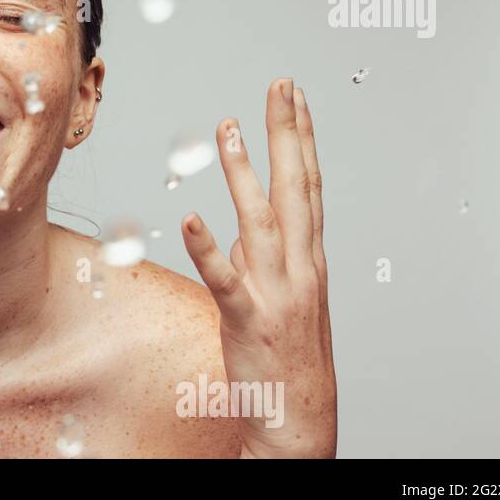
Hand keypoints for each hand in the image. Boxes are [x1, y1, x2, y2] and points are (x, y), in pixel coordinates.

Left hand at [181, 78, 335, 457]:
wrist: (300, 413)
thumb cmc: (288, 353)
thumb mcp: (281, 294)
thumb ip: (263, 257)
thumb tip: (240, 229)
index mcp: (309, 258)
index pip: (309, 185)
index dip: (302, 138)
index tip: (294, 96)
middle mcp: (299, 267)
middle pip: (297, 188)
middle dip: (288, 133)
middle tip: (279, 85)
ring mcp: (276, 292)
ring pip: (261, 222)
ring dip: (244, 173)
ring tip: (227, 128)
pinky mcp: (248, 319)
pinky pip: (225, 280)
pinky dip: (208, 248)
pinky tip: (190, 218)